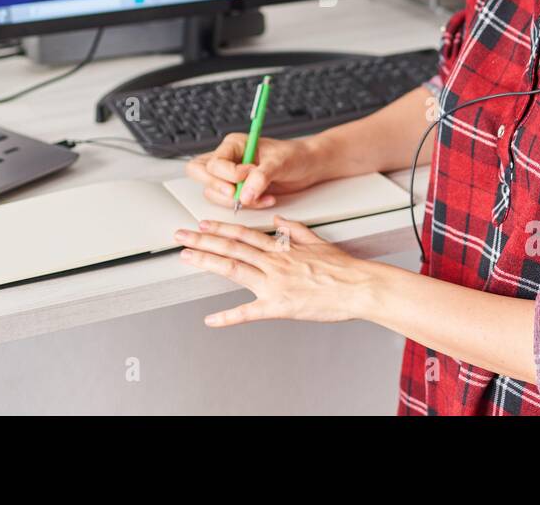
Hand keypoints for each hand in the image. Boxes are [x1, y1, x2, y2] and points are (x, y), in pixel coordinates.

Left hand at [174, 216, 381, 324]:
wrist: (358, 286)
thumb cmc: (343, 268)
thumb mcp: (317, 240)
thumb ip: (294, 230)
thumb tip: (278, 219)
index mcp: (282, 248)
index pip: (244, 234)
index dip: (221, 227)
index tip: (203, 222)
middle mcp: (273, 262)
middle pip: (231, 247)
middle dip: (203, 240)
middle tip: (181, 235)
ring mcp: (274, 283)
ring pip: (234, 269)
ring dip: (207, 261)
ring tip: (186, 257)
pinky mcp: (279, 306)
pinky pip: (248, 313)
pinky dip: (227, 317)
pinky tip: (210, 320)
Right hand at [184, 134, 328, 209]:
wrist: (308, 167)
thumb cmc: (294, 156)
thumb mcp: (279, 163)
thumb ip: (260, 177)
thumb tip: (244, 194)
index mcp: (234, 145)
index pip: (214, 162)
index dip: (228, 174)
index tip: (248, 176)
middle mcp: (229, 159)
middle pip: (200, 173)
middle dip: (217, 187)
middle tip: (237, 194)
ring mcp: (231, 176)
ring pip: (213, 192)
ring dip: (235, 200)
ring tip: (259, 196)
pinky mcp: (239, 190)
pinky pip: (230, 202)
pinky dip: (247, 205)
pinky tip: (265, 199)